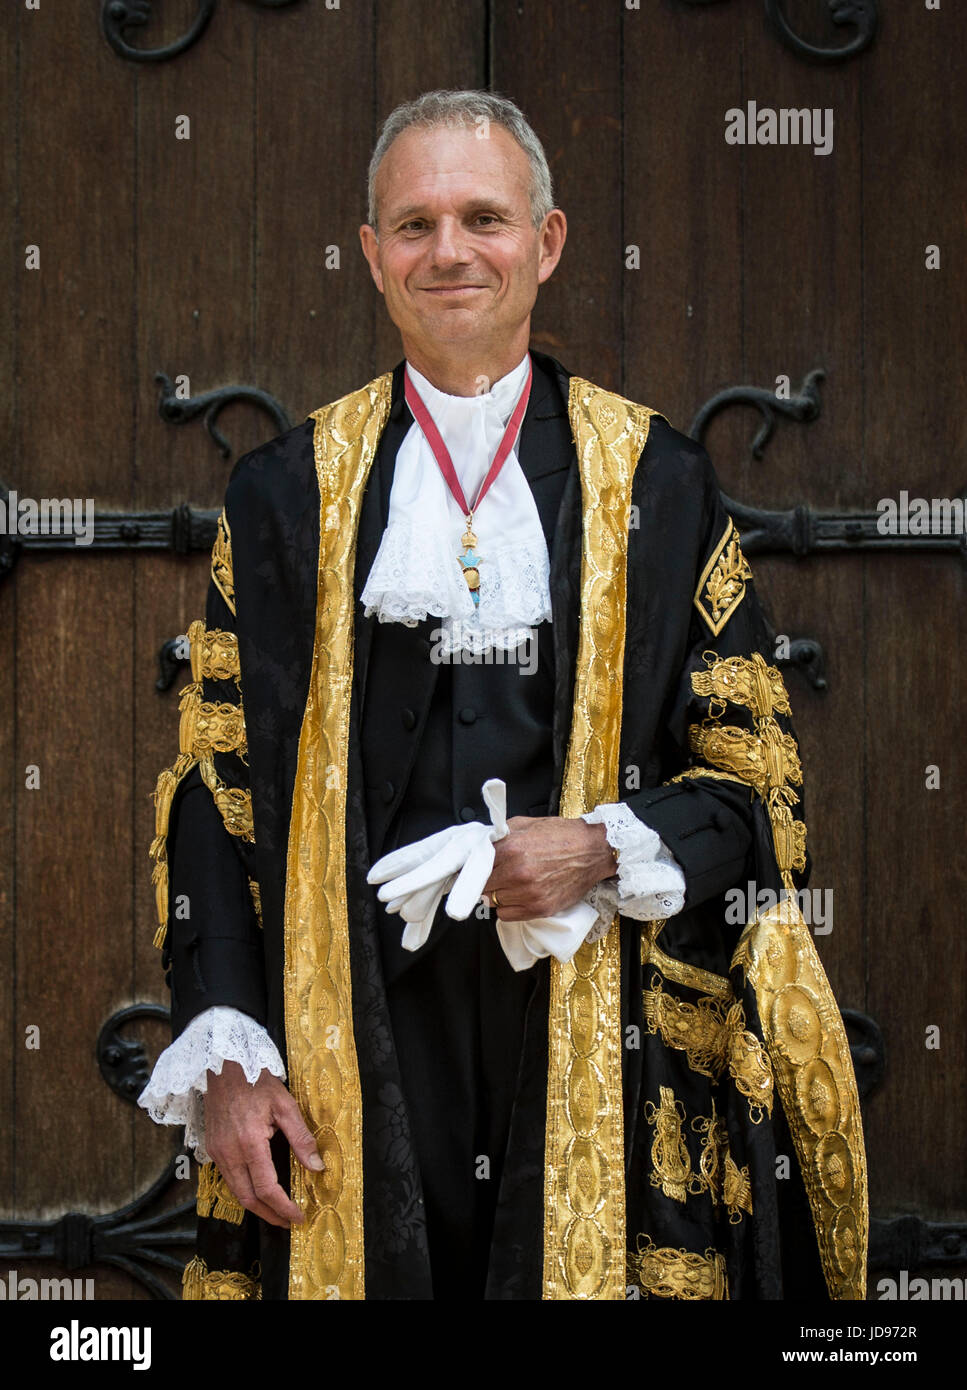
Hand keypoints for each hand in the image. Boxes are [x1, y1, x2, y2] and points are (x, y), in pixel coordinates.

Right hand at [204, 1062, 322, 1228]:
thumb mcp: (285, 1105)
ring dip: (256, 1205)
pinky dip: (244, 1190)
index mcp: (249, 1143)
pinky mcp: (212, 1148)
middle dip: (269, 1215)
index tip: (298, 1217)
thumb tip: (317, 1167)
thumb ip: (301, 1138)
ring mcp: (217, 1152)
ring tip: (276, 1211)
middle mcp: (229, 1152)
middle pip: (247, 1198)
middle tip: (288, 1222)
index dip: (283, 1207)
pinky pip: (227, 1178)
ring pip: (235, 1190)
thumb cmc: (256, 1081)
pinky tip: (257, 1190)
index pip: (266, 1188)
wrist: (223, 1065)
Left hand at [482, 816, 615, 921]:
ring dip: (497, 894)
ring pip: (492, 902)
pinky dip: (508, 907)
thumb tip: (480, 845)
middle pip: (482, 885)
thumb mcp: (526, 824)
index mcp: (511, 849)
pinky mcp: (540, 908)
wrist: (593, 850)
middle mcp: (518, 873)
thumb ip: (500, 835)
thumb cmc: (562, 835)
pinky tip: (518, 895)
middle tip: (495, 874)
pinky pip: (506, 915)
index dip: (475, 865)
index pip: (475, 865)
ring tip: (510, 883)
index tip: (474, 867)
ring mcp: (529, 893)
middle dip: (486, 879)